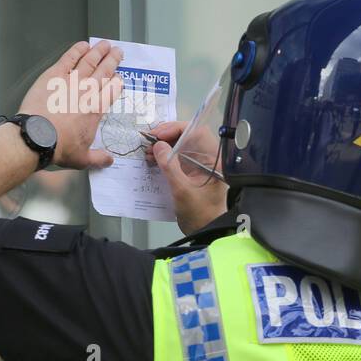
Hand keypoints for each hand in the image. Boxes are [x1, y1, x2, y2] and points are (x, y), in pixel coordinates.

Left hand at [17, 40, 122, 168]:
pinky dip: (76, 51)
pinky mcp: (53, 76)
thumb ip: (98, 158)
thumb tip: (109, 160)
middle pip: (104, 71)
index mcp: (97, 110)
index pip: (112, 90)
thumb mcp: (83, 158)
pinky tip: (82, 45)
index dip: (117, 81)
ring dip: (98, 51)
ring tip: (105, 44)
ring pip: (89, 61)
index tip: (119, 77)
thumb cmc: (60, 147)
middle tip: (118, 52)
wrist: (36, 137)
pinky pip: (68, 59)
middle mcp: (88, 93)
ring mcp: (70, 82)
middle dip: (113, 60)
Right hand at [145, 120, 230, 235]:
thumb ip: (170, 166)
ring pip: (180, 146)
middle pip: (187, 137)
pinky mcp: (191, 172)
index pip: (197, 132)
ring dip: (163, 146)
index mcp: (213, 160)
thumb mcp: (182, 190)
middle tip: (148, 142)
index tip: (158, 135)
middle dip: (166, 136)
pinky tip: (151, 159)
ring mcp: (199, 165)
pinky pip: (177, 157)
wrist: (205, 231)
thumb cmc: (198, 213)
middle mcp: (208, 158)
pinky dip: (164, 156)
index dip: (176, 129)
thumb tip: (158, 146)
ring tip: (147, 151)